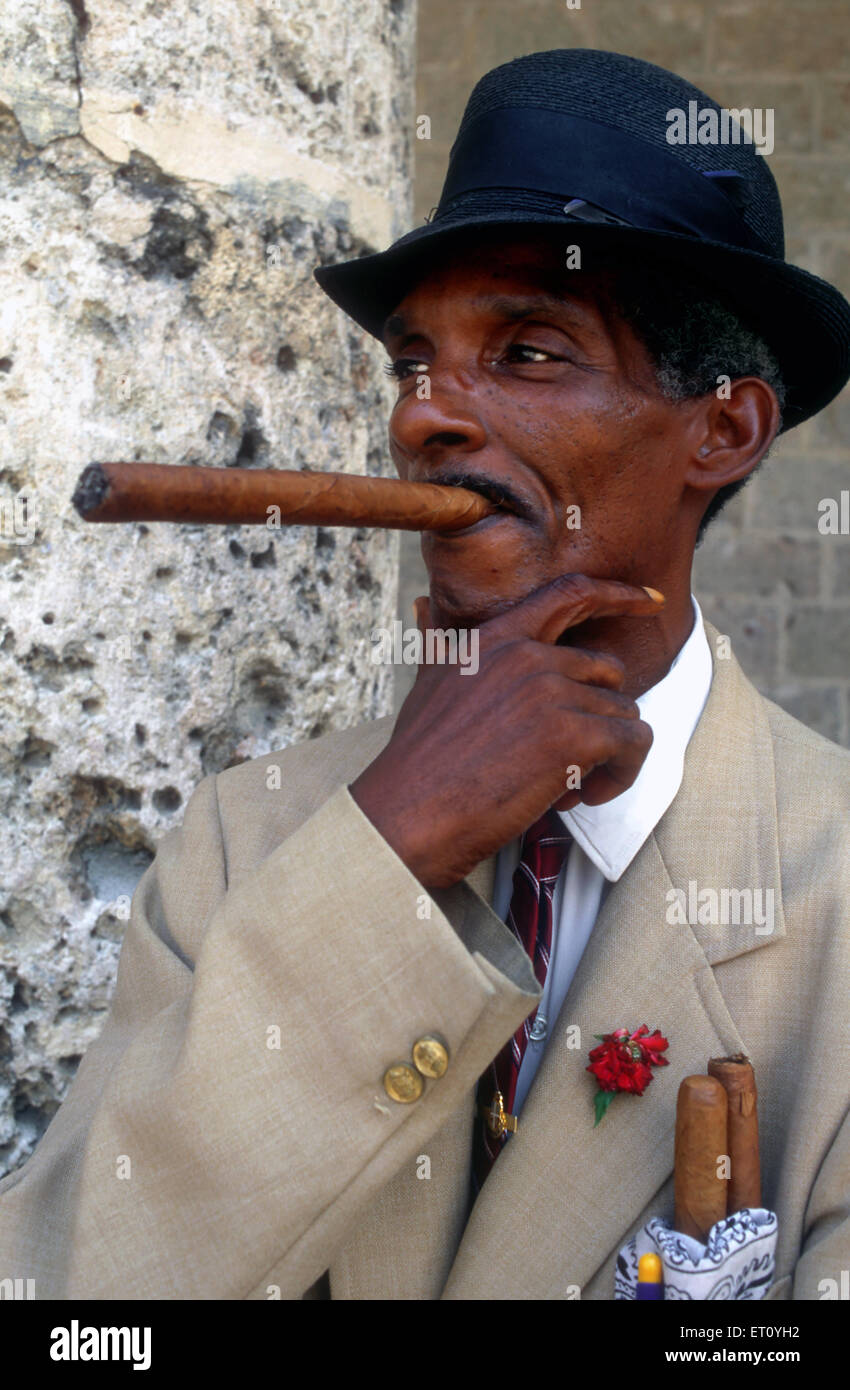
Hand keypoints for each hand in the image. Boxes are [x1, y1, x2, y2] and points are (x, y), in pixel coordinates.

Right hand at [350, 574, 663, 887]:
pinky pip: (633, 745)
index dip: (620, 594)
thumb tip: (421, 605)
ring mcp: (552, 693)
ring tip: (562, 788)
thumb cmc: (416, 760)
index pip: (570, 595)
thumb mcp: (425, 684)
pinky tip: (580, 797)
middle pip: (607, 672)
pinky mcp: (574, 736)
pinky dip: (621, 776)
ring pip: (623, 714)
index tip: (653, 603)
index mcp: (496, 639)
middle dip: (598, 718)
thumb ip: (436, 642)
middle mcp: (528, 656)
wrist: (409, 813)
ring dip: (606, 757)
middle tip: (565, 761)